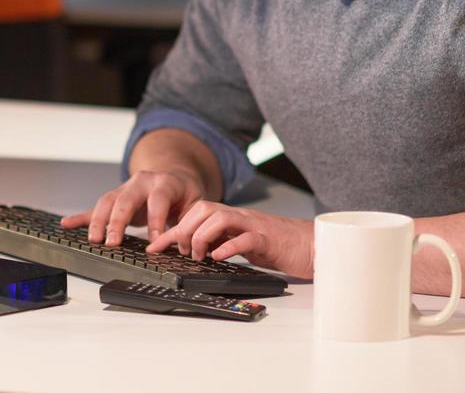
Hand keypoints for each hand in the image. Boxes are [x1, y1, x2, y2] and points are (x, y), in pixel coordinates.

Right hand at [60, 169, 206, 246]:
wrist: (175, 177)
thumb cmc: (184, 195)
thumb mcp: (195, 205)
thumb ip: (190, 222)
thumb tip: (187, 245)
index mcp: (164, 183)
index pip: (157, 200)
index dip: (156, 221)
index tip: (154, 242)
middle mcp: (142, 182)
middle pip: (126, 198)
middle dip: (117, 221)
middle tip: (112, 241)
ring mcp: (125, 188)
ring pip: (107, 201)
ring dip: (98, 221)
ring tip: (94, 238)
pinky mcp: (115, 198)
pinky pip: (95, 206)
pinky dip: (81, 216)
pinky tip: (67, 223)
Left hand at [145, 201, 314, 278]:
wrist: (311, 245)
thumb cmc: (277, 245)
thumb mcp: (242, 244)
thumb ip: (222, 242)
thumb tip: (195, 252)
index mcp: (231, 218)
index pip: (194, 216)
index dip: (170, 231)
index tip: (153, 247)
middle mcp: (239, 217)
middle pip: (202, 209)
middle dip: (184, 228)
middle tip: (181, 251)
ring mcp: (254, 225)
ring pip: (220, 217)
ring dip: (202, 236)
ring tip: (198, 255)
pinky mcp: (269, 239)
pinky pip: (246, 237)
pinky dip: (230, 246)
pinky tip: (219, 256)